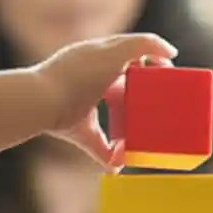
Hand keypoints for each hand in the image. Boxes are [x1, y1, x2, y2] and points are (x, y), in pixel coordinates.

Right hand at [32, 33, 177, 169]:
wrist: (41, 100)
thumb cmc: (55, 116)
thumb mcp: (83, 133)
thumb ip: (101, 150)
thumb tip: (116, 169)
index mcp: (86, 71)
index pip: (114, 68)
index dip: (131, 75)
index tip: (147, 87)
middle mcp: (94, 56)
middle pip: (127, 56)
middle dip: (146, 66)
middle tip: (164, 80)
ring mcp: (103, 51)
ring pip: (136, 47)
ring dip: (155, 56)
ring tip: (169, 69)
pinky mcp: (112, 51)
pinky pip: (143, 42)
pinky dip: (158, 45)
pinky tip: (171, 53)